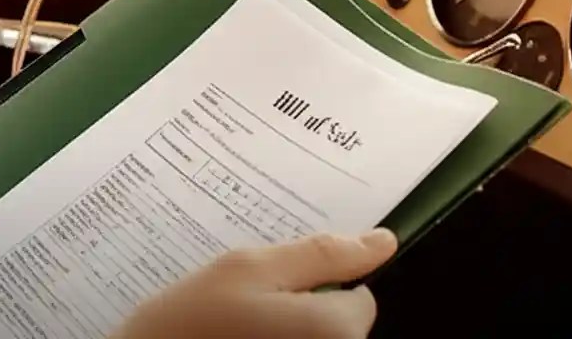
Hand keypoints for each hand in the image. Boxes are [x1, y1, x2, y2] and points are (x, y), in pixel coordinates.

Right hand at [113, 230, 397, 338]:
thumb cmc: (188, 324)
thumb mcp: (248, 269)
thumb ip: (320, 255)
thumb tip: (383, 242)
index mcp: (336, 331)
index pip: (359, 296)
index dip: (315, 285)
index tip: (270, 285)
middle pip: (338, 325)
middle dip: (299, 310)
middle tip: (242, 307)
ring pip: (312, 338)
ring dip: (279, 331)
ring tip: (230, 327)